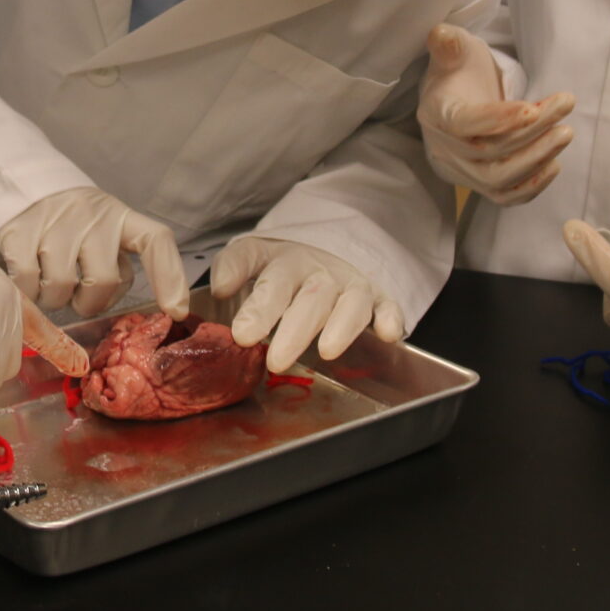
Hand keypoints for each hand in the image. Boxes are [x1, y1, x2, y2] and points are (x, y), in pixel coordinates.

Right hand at [0, 187, 189, 320]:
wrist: (22, 188)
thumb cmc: (71, 225)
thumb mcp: (104, 234)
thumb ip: (117, 264)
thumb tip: (137, 309)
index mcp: (120, 218)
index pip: (155, 240)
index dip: (170, 277)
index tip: (175, 311)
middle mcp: (92, 215)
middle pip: (104, 281)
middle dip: (89, 302)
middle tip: (77, 295)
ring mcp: (54, 221)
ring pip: (61, 286)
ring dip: (55, 299)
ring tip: (49, 283)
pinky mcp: (19, 231)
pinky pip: (28, 282)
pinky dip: (28, 293)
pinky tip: (29, 279)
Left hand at [211, 235, 402, 372]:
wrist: (324, 250)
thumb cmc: (282, 267)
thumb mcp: (251, 257)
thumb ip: (232, 269)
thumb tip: (219, 288)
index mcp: (283, 263)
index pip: (269, 282)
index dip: (256, 307)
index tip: (241, 334)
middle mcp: (319, 272)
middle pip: (309, 299)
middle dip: (294, 330)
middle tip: (275, 360)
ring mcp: (350, 285)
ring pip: (350, 303)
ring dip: (341, 326)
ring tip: (327, 351)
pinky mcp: (378, 297)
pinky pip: (387, 306)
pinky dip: (390, 318)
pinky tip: (387, 333)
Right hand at [418, 24, 574, 206]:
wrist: (456, 97)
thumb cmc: (459, 70)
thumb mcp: (455, 49)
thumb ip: (449, 44)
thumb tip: (441, 35)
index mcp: (436, 112)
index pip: (463, 124)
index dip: (497, 120)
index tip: (531, 108)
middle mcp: (443, 147)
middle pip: (489, 152)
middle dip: (531, 132)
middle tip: (564, 106)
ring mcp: (460, 170)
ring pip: (498, 179)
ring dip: (536, 159)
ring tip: (565, 132)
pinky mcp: (478, 184)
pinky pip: (505, 196)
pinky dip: (532, 186)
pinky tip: (555, 163)